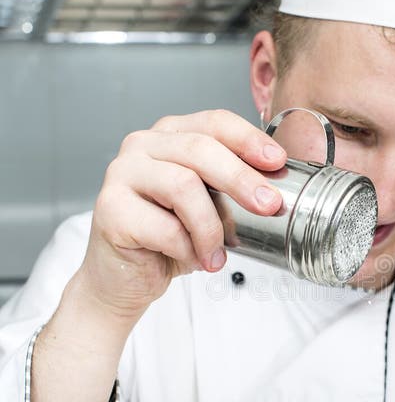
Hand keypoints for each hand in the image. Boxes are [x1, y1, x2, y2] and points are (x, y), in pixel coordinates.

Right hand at [77, 109, 286, 319]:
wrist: (126, 278)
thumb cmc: (168, 238)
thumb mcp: (209, 206)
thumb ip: (231, 188)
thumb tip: (276, 190)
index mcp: (170, 135)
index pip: (214, 122)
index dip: (249, 139)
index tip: (277, 162)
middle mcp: (142, 145)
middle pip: (201, 149)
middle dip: (241, 178)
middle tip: (268, 206)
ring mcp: (122, 174)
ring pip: (183, 186)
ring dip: (210, 227)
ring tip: (217, 254)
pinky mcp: (110, 209)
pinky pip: (164, 227)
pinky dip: (187, 249)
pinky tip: (191, 259)